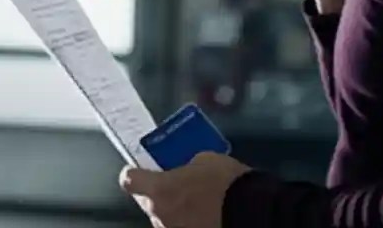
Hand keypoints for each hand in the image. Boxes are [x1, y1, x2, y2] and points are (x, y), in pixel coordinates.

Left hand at [119, 152, 251, 227]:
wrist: (253, 214)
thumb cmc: (228, 184)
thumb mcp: (206, 160)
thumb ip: (188, 165)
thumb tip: (187, 170)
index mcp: (159, 191)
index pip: (129, 180)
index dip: (134, 173)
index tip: (140, 170)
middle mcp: (160, 216)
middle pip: (147, 203)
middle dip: (159, 196)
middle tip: (179, 188)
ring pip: (165, 220)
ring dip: (176, 213)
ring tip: (199, 207)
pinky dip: (190, 224)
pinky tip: (207, 219)